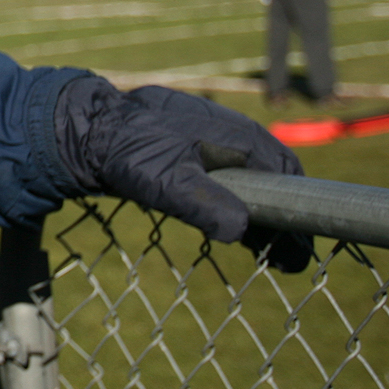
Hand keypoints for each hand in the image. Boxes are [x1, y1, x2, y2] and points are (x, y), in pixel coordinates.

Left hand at [56, 79, 311, 271]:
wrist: (88, 129)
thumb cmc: (129, 153)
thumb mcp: (168, 183)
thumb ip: (205, 206)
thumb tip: (242, 230)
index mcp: (238, 137)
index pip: (287, 176)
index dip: (298, 216)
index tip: (300, 252)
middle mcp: (234, 132)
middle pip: (274, 179)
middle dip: (283, 219)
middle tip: (287, 260)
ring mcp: (215, 137)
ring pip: (252, 178)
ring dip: (261, 213)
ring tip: (268, 252)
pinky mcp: (196, 146)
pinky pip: (230, 175)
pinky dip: (239, 200)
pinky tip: (236, 225)